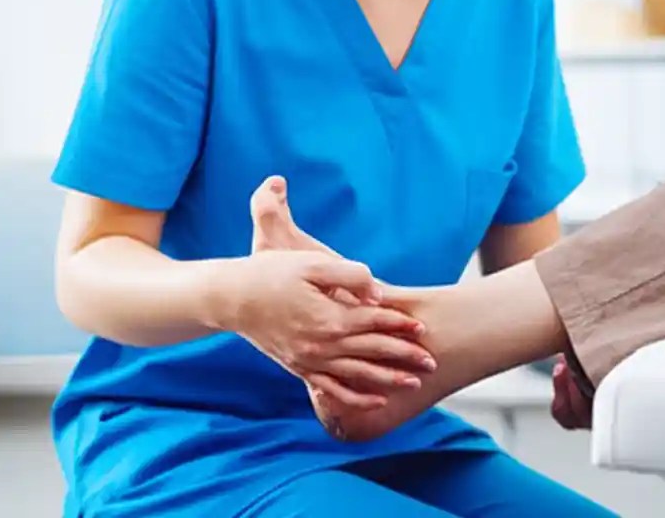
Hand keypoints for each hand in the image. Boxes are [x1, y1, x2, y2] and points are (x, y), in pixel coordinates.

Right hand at [245, 175, 436, 408]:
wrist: (231, 299)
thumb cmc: (270, 274)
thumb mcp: (311, 263)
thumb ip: (349, 274)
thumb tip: (377, 292)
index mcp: (330, 316)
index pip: (375, 322)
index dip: (400, 324)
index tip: (423, 327)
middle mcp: (323, 344)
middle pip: (373, 351)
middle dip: (405, 356)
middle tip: (432, 360)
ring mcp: (311, 360)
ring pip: (358, 375)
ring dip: (388, 379)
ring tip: (414, 382)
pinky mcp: (300, 368)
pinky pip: (333, 389)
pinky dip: (356, 397)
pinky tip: (376, 401)